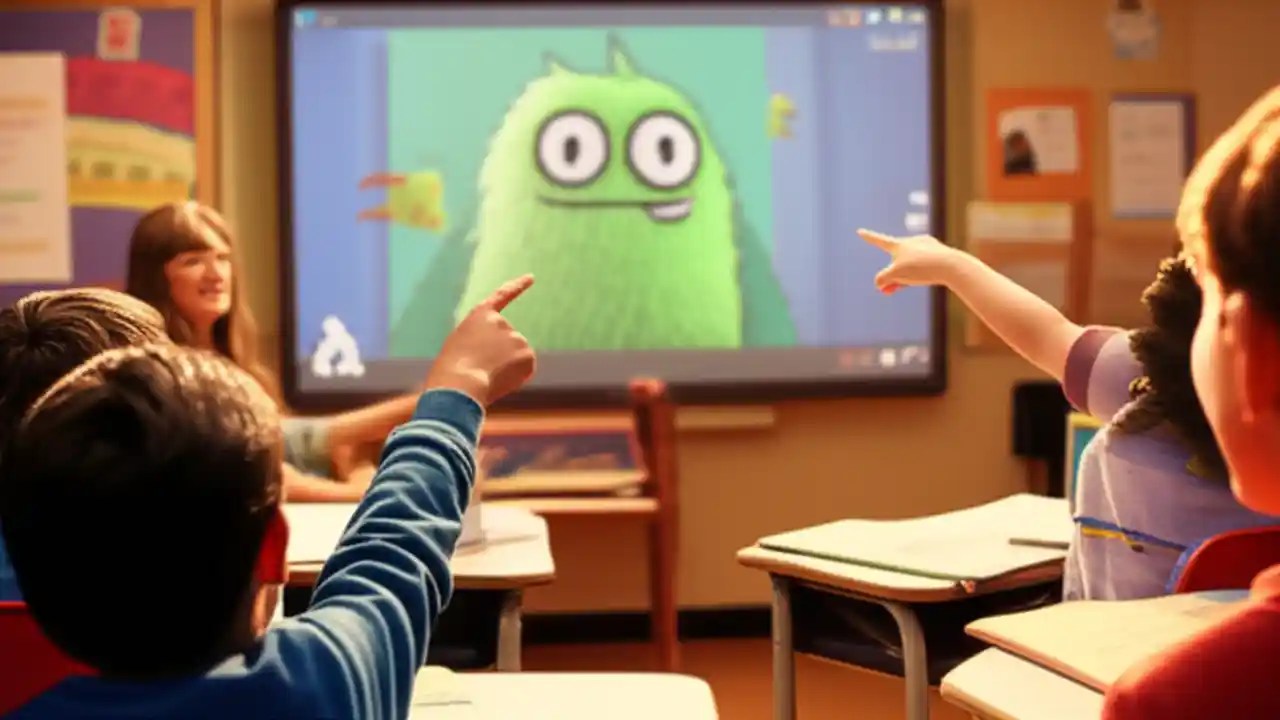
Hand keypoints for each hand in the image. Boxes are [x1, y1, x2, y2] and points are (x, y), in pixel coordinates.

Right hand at [426, 275, 536, 405]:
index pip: (502, 296)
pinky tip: (499, 381)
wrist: (460, 383)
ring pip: (516, 358)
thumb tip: (502, 362)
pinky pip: (524, 371)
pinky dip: (515, 378)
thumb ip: (482, 344)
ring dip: (506, 369)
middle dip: (499, 358)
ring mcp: (516, 337)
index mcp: (480, 316)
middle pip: (506, 343)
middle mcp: (502, 322)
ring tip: (486, 376)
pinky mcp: (527, 355)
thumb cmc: (451, 370)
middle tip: (480, 370)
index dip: (517, 286)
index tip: (531, 277)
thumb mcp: (461, 346)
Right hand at [857, 229, 960, 294]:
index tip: (860, 231)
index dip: (869, 237)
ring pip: (909, 265)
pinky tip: (926, 277)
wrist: (952, 266)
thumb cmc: (921, 268)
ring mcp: (926, 248)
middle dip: (890, 276)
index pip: (879, 240)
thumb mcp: (894, 275)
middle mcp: (911, 242)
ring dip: (902, 278)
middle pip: (894, 261)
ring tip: (899, 289)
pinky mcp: (938, 255)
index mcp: (899, 245)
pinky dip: (918, 275)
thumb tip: (880, 283)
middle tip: (886, 291)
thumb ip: (882, 279)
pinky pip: (923, 266)